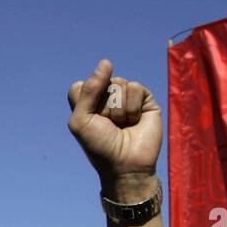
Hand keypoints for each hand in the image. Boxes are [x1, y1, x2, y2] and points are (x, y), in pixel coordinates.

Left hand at [67, 59, 161, 195]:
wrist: (125, 164)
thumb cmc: (100, 146)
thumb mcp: (81, 121)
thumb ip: (88, 90)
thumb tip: (107, 62)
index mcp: (88, 102)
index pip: (81, 85)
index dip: (85, 101)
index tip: (90, 120)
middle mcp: (106, 97)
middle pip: (101, 82)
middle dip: (103, 106)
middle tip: (108, 125)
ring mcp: (126, 97)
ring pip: (119, 83)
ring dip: (118, 108)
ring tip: (122, 124)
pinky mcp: (144, 99)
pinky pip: (135, 87)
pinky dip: (132, 107)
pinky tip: (134, 121)